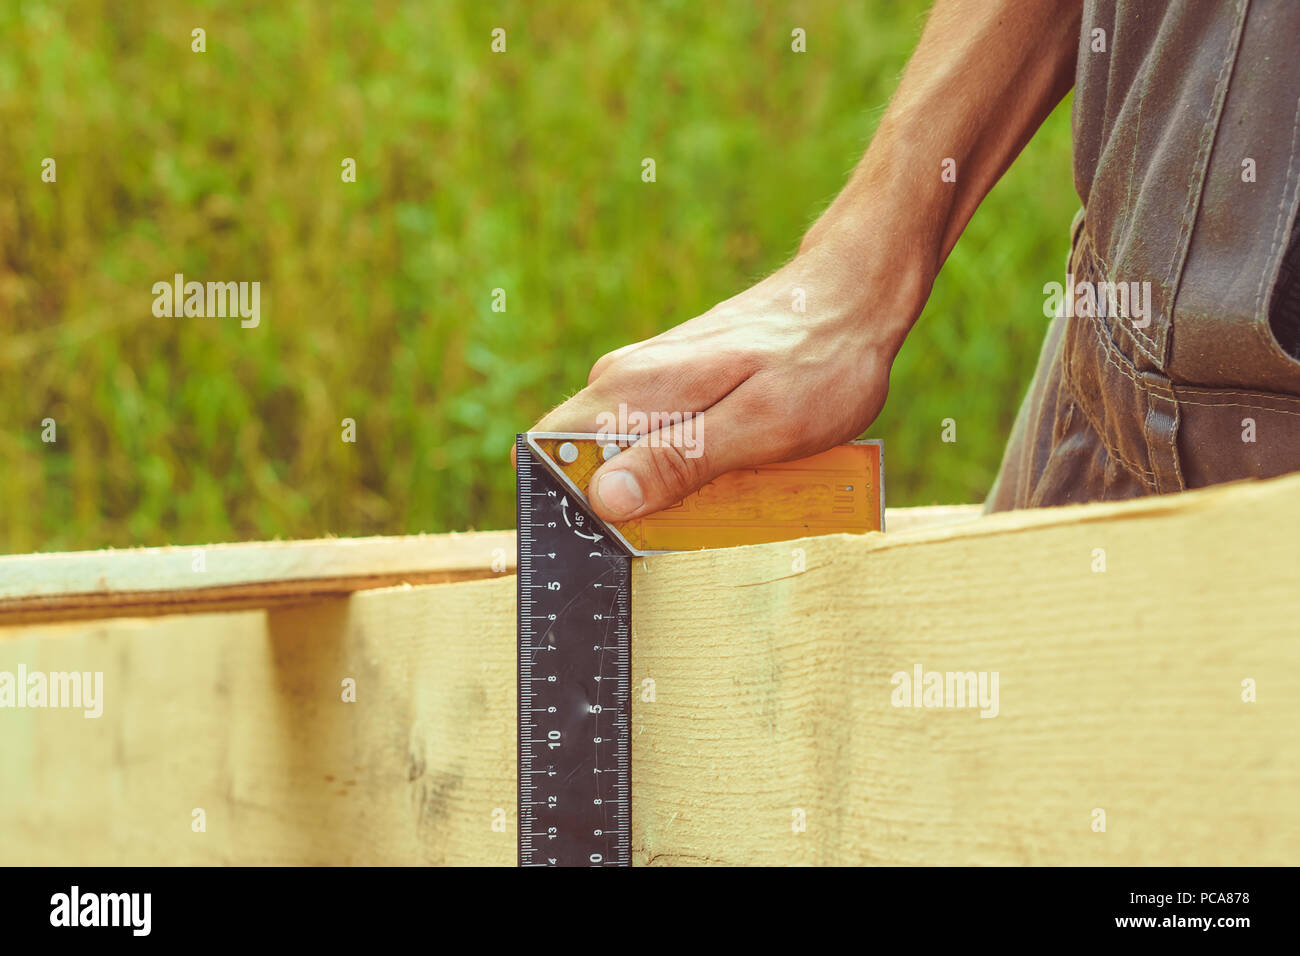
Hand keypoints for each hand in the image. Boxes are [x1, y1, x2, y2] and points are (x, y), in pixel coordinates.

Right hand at [520, 226, 930, 522]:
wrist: (851, 298)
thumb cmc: (818, 362)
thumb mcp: (759, 426)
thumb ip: (679, 461)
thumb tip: (606, 497)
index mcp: (632, 389)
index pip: (549, 454)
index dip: (565, 506)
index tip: (610, 541)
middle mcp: (625, 380)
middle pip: (580, 462)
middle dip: (618, 507)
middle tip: (684, 522)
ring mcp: (647, 380)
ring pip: (619, 455)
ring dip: (656, 491)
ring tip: (720, 496)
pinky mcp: (672, 385)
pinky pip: (652, 441)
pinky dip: (680, 469)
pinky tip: (726, 473)